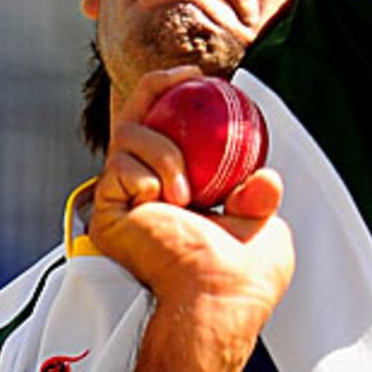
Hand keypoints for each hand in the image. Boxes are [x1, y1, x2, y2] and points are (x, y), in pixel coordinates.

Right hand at [89, 68, 293, 360]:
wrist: (217, 294)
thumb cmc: (244, 276)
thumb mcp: (262, 226)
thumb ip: (258, 199)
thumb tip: (267, 177)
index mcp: (176, 197)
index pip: (166, 134)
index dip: (174, 96)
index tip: (200, 77)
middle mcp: (143, 195)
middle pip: (134, 122)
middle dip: (153, 89)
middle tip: (183, 77)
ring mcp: (121, 201)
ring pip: (127, 137)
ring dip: (163, 152)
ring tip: (185, 191)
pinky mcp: (104, 211)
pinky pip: (118, 165)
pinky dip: (144, 174)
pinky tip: (162, 201)